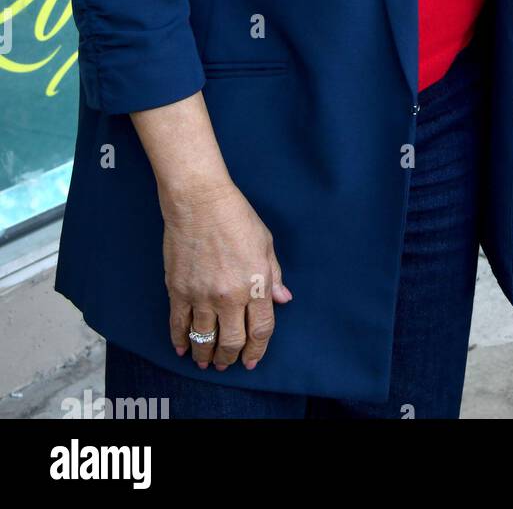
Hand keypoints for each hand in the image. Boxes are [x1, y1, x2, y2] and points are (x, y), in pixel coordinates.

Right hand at [159, 177, 291, 371]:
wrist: (200, 201)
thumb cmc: (237, 217)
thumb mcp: (265, 243)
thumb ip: (274, 274)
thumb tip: (283, 299)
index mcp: (256, 283)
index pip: (260, 329)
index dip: (257, 350)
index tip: (252, 360)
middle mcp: (230, 295)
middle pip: (232, 341)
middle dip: (230, 357)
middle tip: (227, 363)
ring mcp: (202, 294)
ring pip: (204, 338)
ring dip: (206, 354)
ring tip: (207, 362)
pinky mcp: (178, 290)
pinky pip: (179, 324)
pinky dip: (181, 340)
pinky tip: (183, 349)